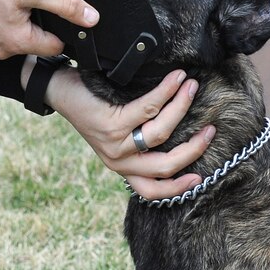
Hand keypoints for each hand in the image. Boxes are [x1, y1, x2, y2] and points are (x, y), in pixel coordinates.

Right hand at [0, 0, 97, 59]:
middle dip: (37, 21)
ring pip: (18, 37)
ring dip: (20, 20)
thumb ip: (65, 4)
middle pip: (36, 41)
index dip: (60, 26)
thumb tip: (91, 19)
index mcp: (18, 43)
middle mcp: (1, 52)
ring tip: (10, 0)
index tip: (52, 8)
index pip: (56, 46)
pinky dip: (2, 20)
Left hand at [42, 64, 215, 200]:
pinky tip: (177, 79)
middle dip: (193, 148)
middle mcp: (118, 161)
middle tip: (211, 130)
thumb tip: (183, 125)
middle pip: (164, 166)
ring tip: (193, 86)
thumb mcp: (117, 130)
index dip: (178, 188)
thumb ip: (141, 137)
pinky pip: (148, 108)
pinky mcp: (111, 123)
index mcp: (122, 166)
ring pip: (160, 133)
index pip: (152, 190)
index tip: (200, 178)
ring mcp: (114, 144)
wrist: (58, 91)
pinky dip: (167, 91)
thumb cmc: (92, 105)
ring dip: (182, 108)